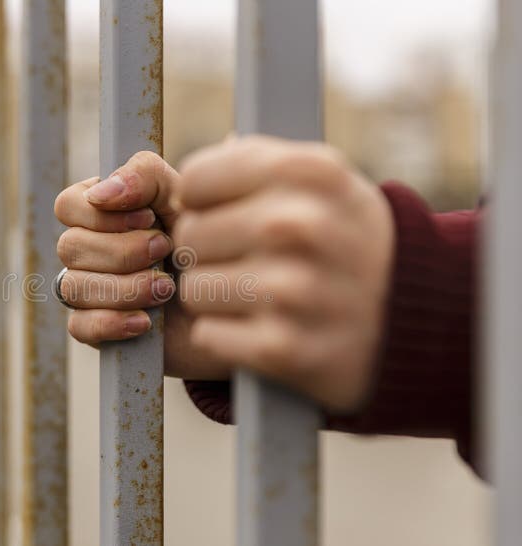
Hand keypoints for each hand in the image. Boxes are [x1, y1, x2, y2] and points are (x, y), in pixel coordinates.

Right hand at [53, 151, 232, 379]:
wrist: (234, 300)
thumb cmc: (207, 241)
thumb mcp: (184, 197)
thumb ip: (145, 176)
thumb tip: (100, 193)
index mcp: (101, 210)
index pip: (68, 205)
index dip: (102, 215)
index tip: (147, 219)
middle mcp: (88, 248)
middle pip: (69, 247)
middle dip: (122, 252)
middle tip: (164, 252)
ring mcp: (88, 289)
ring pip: (73, 287)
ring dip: (123, 288)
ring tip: (165, 289)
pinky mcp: (95, 327)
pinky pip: (79, 326)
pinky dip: (112, 322)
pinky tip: (145, 321)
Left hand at [172, 136, 393, 411]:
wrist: (417, 319)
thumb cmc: (349, 240)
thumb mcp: (324, 182)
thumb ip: (256, 163)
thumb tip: (186, 179)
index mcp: (305, 171)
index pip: (194, 179)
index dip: (201, 200)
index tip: (224, 213)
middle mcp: (298, 225)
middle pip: (189, 235)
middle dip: (209, 250)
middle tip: (246, 259)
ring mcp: (291, 290)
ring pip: (194, 288)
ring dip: (217, 296)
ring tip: (259, 295)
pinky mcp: (283, 349)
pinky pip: (209, 334)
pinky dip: (227, 336)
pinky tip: (262, 327)